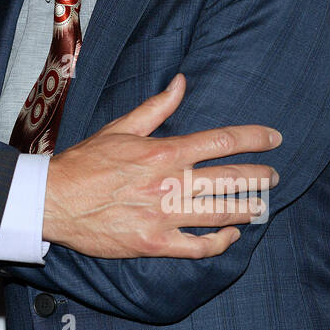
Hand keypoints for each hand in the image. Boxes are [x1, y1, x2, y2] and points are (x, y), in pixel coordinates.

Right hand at [43, 74, 280, 257]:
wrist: (55, 200)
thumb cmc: (86, 162)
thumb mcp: (121, 127)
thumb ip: (157, 107)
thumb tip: (181, 82)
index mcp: (163, 151)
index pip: (221, 141)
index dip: (254, 139)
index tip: (274, 139)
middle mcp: (169, 183)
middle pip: (232, 178)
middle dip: (261, 176)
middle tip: (274, 175)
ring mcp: (164, 216)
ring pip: (222, 212)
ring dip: (250, 207)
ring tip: (263, 204)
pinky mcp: (155, 243)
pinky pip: (199, 247)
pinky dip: (222, 242)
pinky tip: (232, 234)